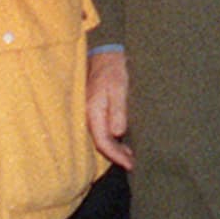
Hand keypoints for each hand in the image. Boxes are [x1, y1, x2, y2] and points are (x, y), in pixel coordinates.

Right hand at [86, 49, 131, 167]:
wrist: (104, 54)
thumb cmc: (114, 70)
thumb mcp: (119, 88)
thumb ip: (118, 110)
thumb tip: (118, 133)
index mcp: (92, 111)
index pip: (103, 142)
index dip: (116, 155)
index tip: (130, 164)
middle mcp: (87, 115)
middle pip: (100, 143)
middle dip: (116, 156)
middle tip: (133, 163)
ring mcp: (88, 113)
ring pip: (100, 138)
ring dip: (114, 148)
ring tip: (130, 156)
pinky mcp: (93, 110)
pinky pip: (100, 130)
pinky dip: (111, 139)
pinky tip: (121, 141)